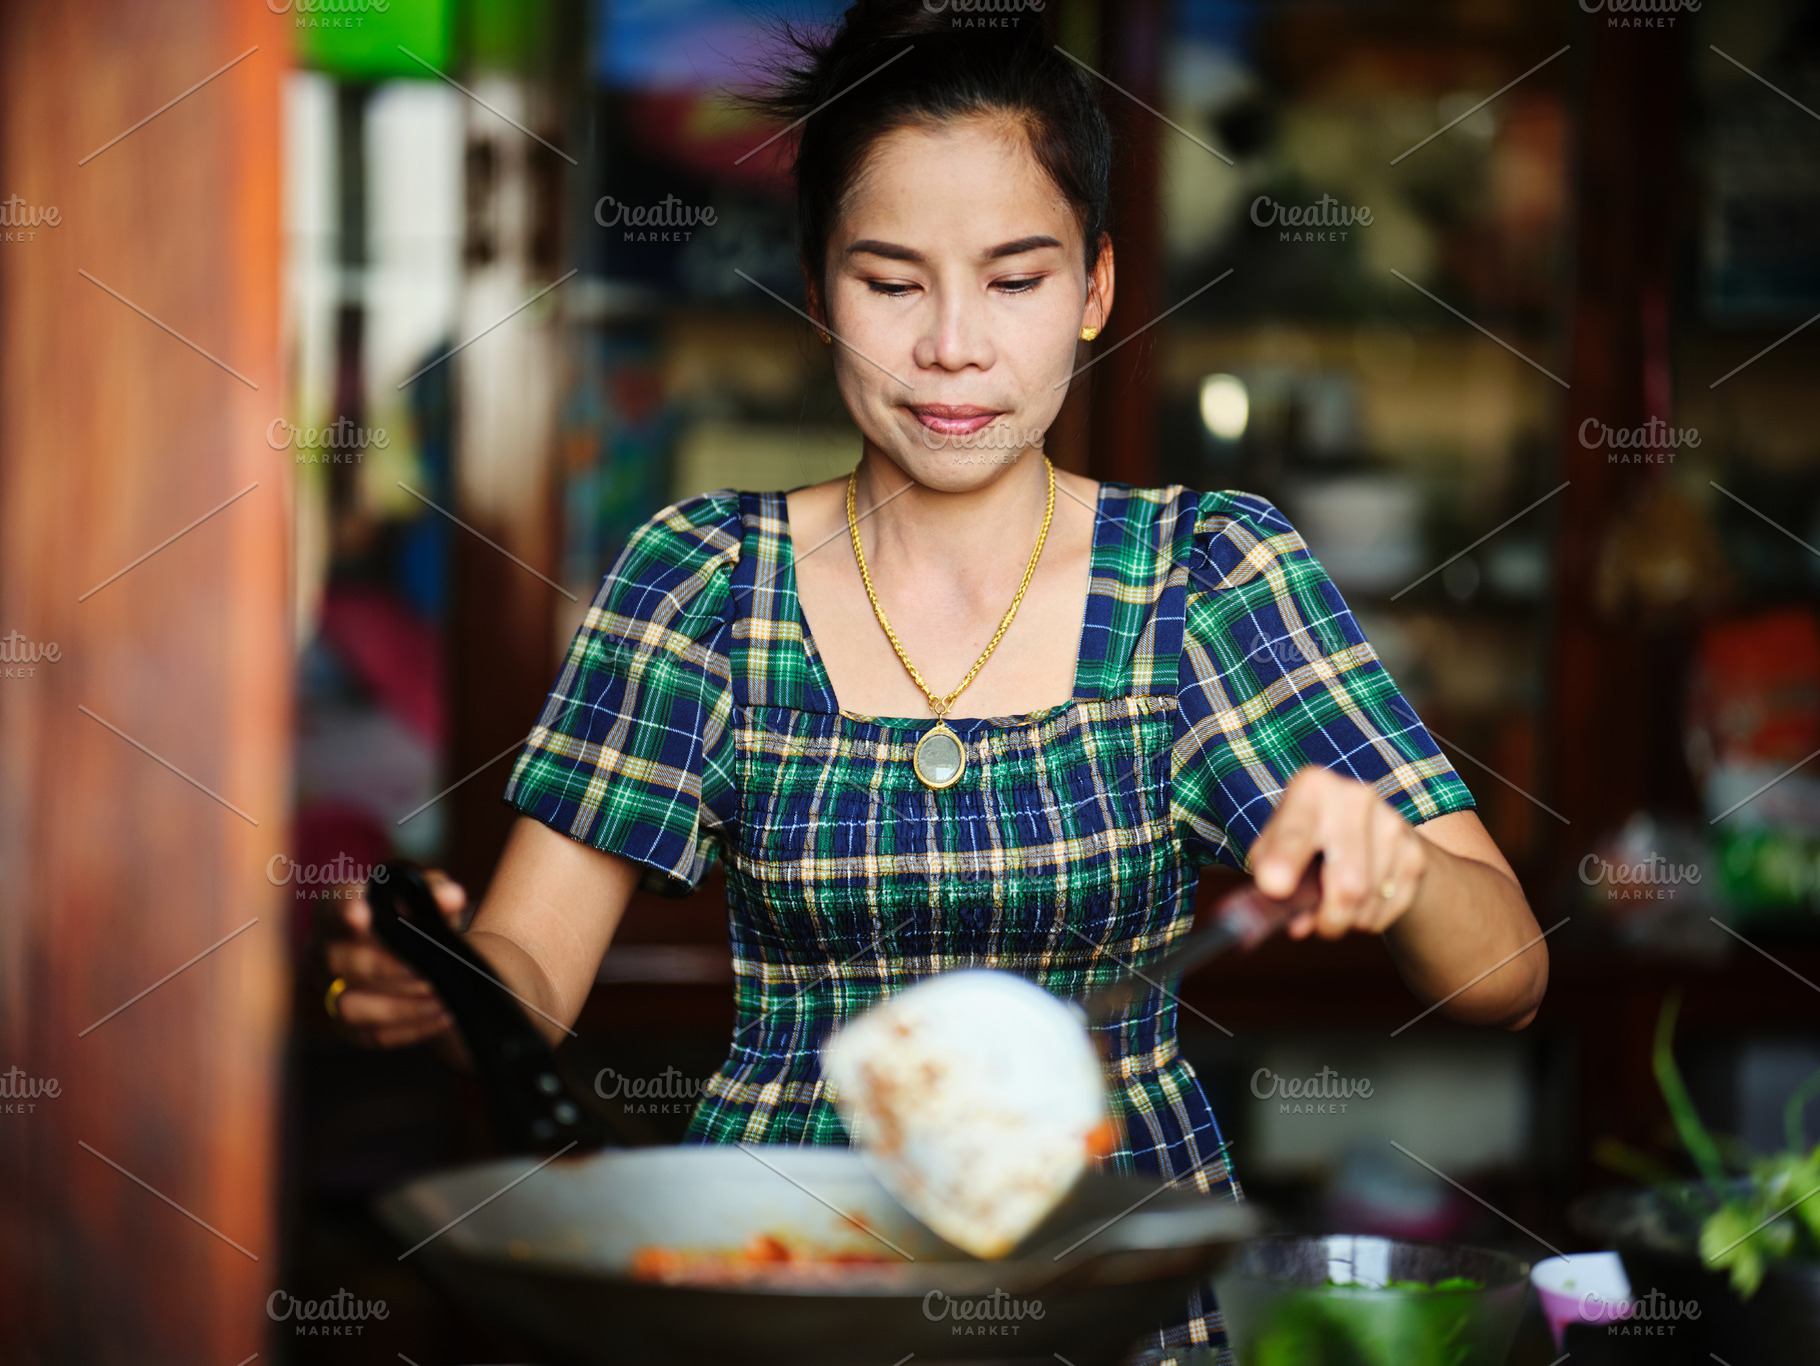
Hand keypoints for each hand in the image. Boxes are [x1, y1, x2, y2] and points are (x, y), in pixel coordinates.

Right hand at [313, 869, 465, 1046]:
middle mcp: (323, 949)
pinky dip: (411, 1027)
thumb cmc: (414, 917)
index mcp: (337, 909)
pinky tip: (442, 1016)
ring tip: (440, 996)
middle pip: (336, 960)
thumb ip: (437, 893)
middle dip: (386, 966)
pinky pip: (372, 1034)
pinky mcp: (347, 1025)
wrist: (416, 954)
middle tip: (427, 969)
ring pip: (349, 1005)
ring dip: (400, 1005)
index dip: (344, 909)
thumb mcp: (427, 898)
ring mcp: (329, 990)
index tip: (363, 914)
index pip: (331, 906)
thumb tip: (451, 897)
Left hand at [1247, 767, 1428, 940]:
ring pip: (1368, 900)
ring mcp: (1392, 823)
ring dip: (1348, 918)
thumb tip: (1299, 925)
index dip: (1285, 860)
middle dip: (1330, 918)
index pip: (1297, 831)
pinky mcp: (1415, 851)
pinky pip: (1390, 907)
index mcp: (1311, 788)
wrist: (1364, 829)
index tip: (1274, 886)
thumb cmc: (1303, 842)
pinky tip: (1360, 900)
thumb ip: (1273, 884)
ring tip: (1335, 902)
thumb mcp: (1273, 849)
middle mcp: (1355, 797)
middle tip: (1318, 926)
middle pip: (1348, 882)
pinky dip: (1369, 917)